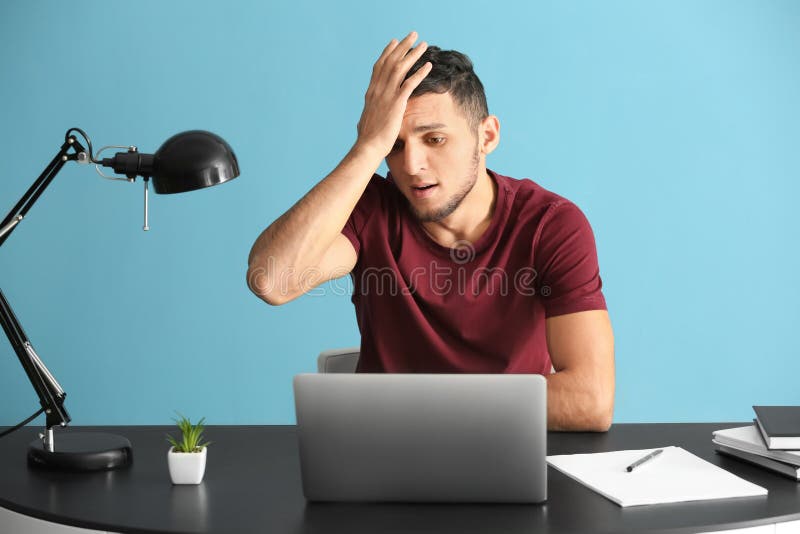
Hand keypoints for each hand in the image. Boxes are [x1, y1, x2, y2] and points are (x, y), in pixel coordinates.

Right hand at [356, 31, 432, 157]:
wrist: (368, 147)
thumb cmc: (368, 139)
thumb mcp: (367, 121)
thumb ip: (370, 113)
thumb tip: (366, 117)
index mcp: (371, 92)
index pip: (379, 66)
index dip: (388, 53)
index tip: (395, 42)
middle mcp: (378, 90)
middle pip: (391, 61)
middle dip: (402, 46)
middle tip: (412, 35)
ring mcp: (386, 95)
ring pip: (400, 68)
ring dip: (413, 54)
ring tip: (423, 44)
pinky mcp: (396, 103)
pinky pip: (410, 83)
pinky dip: (420, 73)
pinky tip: (428, 65)